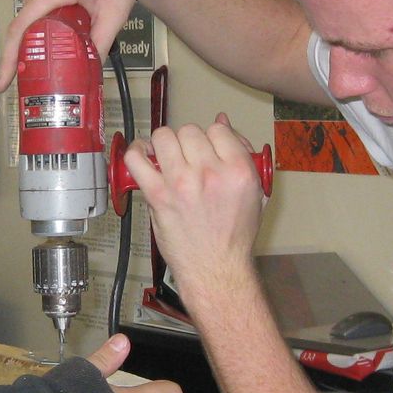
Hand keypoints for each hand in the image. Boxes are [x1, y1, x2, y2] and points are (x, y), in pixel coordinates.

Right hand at [0, 0, 182, 92]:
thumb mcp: (114, 14)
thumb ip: (99, 45)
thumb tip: (88, 74)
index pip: (21, 27)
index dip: (9, 59)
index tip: (2, 83)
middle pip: (23, 24)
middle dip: (24, 53)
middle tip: (33, 80)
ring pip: (27, 16)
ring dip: (36, 35)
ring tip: (53, 52)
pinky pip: (31, 5)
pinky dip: (39, 21)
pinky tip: (54, 33)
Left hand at [123, 117, 266, 311]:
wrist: (216, 268)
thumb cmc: (234, 236)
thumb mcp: (255, 192)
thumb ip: (242, 154)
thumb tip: (224, 124)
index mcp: (238, 171)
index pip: (218, 129)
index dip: (212, 136)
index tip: (208, 147)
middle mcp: (209, 174)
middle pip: (190, 131)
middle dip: (189, 142)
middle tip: (189, 158)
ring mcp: (181, 183)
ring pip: (164, 137)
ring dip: (164, 143)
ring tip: (167, 156)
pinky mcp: (158, 196)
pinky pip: (137, 160)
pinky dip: (136, 152)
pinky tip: (144, 156)